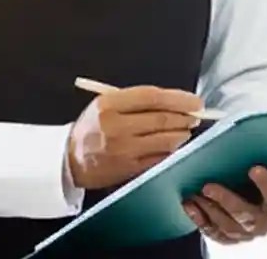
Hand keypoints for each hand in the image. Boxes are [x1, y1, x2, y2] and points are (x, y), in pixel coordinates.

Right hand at [67, 86, 203, 189]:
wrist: (71, 158)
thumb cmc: (92, 127)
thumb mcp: (105, 104)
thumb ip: (135, 101)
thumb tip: (173, 102)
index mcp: (109, 105)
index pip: (152, 97)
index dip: (178, 98)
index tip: (194, 101)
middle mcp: (116, 127)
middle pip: (161, 119)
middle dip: (184, 117)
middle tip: (196, 115)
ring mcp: (123, 150)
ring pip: (164, 140)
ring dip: (181, 134)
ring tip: (185, 130)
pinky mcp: (129, 168)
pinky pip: (159, 158)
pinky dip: (171, 150)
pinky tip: (173, 145)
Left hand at [182, 145, 266, 244]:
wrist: (261, 207)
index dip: (266, 184)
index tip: (253, 167)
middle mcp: (264, 224)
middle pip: (246, 216)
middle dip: (227, 201)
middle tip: (209, 185)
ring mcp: (244, 234)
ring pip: (226, 226)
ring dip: (210, 209)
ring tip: (196, 191)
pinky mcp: (227, 237)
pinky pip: (211, 231)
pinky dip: (198, 218)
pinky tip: (188, 203)